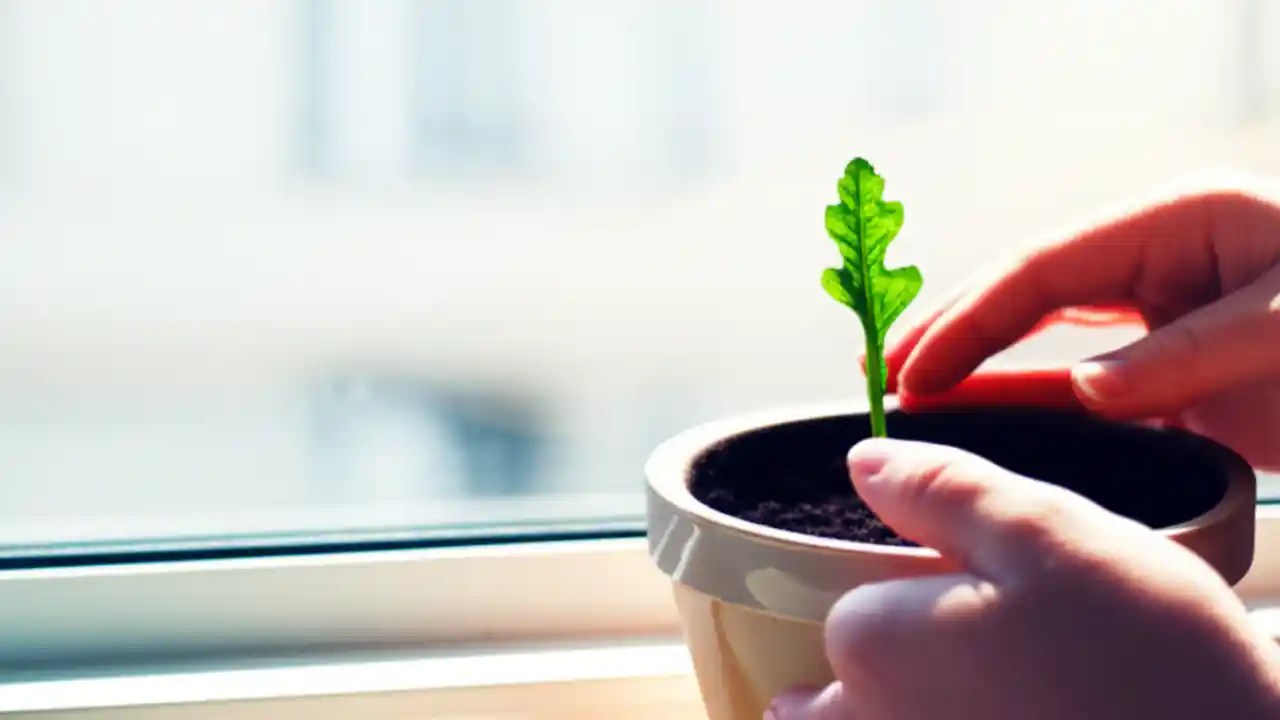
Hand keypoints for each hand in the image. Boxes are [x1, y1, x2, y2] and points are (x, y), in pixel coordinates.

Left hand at [766, 439, 1279, 719]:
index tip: (958, 586)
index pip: (846, 606)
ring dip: (919, 704)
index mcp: (872, 647)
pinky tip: (1022, 711)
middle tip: (986, 644)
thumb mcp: (1046, 531)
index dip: (901, 591)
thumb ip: (941, 490)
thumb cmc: (1145, 659)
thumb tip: (865, 464)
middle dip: (884, 666)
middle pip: (834, 694)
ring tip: (1009, 683)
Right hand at [888, 185, 1279, 468]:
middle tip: (879, 375)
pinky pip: (1089, 399)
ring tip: (906, 402)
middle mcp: (1161, 268)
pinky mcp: (1183, 383)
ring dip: (978, 376)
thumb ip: (1188, 354)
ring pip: (1049, 350)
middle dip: (950, 334)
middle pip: (1027, 298)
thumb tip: (1087, 390)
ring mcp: (1168, 324)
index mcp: (1178, 224)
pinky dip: (1033, 415)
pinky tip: (983, 430)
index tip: (915, 372)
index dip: (970, 319)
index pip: (1043, 269)